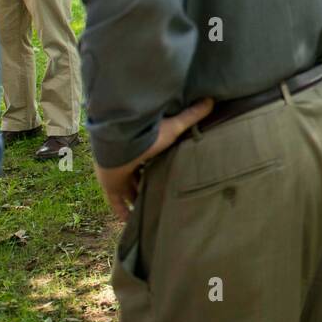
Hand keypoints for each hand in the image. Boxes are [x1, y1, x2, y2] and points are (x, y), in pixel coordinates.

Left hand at [95, 98, 213, 220]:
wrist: (120, 142)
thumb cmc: (146, 134)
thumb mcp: (173, 128)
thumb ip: (191, 116)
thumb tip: (211, 100)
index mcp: (140, 148)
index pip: (148, 159)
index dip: (155, 166)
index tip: (164, 172)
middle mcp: (128, 161)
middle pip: (137, 176)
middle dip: (144, 186)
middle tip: (159, 196)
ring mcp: (117, 175)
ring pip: (127, 190)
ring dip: (135, 199)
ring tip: (148, 212)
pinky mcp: (110, 186)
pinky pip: (115, 202)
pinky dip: (121, 212)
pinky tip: (128, 222)